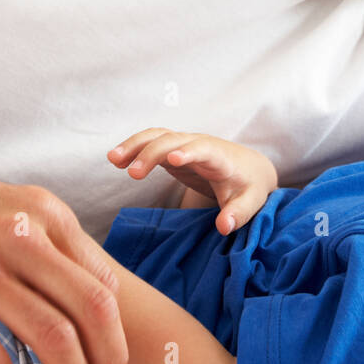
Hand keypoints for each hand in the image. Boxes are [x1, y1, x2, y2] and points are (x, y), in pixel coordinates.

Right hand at [0, 145, 128, 363]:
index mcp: (47, 215)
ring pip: (54, 336)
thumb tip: (94, 292)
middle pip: (92, 308)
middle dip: (109, 356)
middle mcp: (24, 238)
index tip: (113, 357)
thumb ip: (51, 244)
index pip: (102, 281)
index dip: (116, 328)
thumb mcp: (12, 208)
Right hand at [108, 128, 277, 234]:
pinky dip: (134, 148)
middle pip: (173, 140)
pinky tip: (115, 160)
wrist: (249, 168)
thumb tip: (224, 226)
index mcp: (220, 157)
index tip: (172, 159)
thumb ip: (239, 213)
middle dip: (153, 152)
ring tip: (112, 159)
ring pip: (158, 136)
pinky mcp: (173, 150)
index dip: (189, 152)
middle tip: (132, 173)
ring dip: (136, 144)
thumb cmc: (249, 186)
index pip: (204, 150)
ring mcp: (185, 145)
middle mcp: (201, 145)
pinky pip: (151, 144)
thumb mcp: (251, 202)